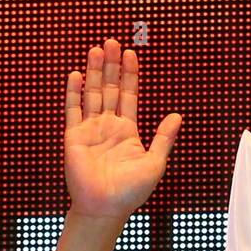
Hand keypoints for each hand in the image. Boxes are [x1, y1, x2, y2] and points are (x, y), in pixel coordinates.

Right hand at [64, 38, 181, 221]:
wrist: (106, 208)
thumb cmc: (131, 191)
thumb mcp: (155, 163)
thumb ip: (164, 138)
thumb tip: (177, 115)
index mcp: (128, 132)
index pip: (129, 97)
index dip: (131, 75)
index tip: (131, 54)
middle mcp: (108, 127)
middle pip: (110, 89)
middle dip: (112, 66)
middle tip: (113, 41)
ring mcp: (90, 130)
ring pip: (93, 93)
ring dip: (95, 71)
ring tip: (97, 49)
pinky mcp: (74, 136)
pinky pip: (73, 110)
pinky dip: (75, 92)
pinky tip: (77, 74)